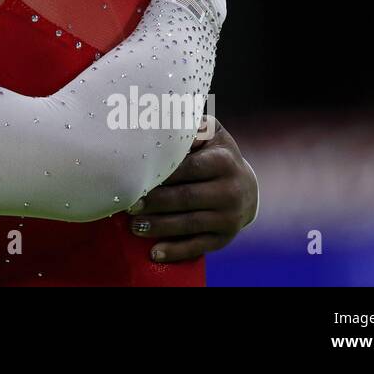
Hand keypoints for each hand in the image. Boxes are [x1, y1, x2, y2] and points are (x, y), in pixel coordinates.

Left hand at [127, 116, 258, 261]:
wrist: (246, 187)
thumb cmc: (215, 154)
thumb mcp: (211, 134)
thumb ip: (190, 127)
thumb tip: (161, 119)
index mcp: (224, 161)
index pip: (187, 168)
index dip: (159, 174)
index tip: (134, 177)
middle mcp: (230, 190)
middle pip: (185, 198)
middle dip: (154, 202)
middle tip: (127, 204)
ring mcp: (229, 217)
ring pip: (189, 224)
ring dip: (159, 227)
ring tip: (133, 226)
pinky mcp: (224, 238)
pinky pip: (198, 247)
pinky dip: (175, 251)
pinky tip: (154, 253)